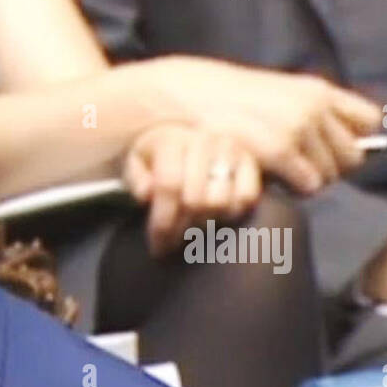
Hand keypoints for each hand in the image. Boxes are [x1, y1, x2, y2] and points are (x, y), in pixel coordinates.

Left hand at [124, 123, 260, 257]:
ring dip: (204, 223)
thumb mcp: (136, 165)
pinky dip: (231, 213)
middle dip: (180, 228)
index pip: (169, 186)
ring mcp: (230, 150)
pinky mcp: (250, 161)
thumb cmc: (156, 159)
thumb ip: (136, 179)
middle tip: (172, 241)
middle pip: (195, 200)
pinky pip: (246, 198)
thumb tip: (146, 195)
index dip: (162, 221)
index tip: (157, 246)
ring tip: (190, 227)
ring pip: (219, 203)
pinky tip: (214, 215)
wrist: (184, 140)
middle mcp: (204, 141)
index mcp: (172, 140)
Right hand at [147, 56, 380, 194]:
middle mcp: (314, 105)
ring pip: (332, 173)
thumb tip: (329, 139)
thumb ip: (304, 112)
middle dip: (330, 167)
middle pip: (352, 155)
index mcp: (317, 90)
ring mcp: (298, 126)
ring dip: (311, 180)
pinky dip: (296, 188)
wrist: (186, 97)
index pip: (366, 121)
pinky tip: (274, 181)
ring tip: (283, 176)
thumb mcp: (274, 96)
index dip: (351, 140)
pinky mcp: (280, 148)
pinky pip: (310, 183)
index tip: (330, 150)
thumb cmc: (223, 102)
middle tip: (300, 170)